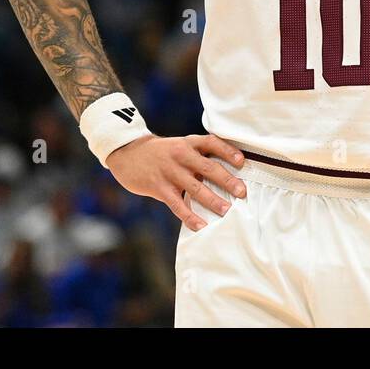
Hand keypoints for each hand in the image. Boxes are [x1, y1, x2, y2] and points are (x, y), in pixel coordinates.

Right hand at [106, 133, 246, 231]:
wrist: (127, 152)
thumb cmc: (160, 152)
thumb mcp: (179, 145)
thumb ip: (198, 156)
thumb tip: (225, 173)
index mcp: (188, 143)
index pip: (212, 143)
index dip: (228, 151)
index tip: (242, 162)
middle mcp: (181, 155)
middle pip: (208, 167)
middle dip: (227, 180)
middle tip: (242, 192)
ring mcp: (170, 172)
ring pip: (195, 188)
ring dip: (212, 200)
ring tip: (226, 211)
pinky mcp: (159, 187)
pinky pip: (177, 204)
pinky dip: (189, 216)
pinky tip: (200, 226)